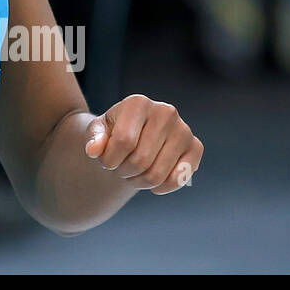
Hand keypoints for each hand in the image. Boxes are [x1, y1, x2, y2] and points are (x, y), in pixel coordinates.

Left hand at [84, 94, 202, 194]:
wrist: (133, 133)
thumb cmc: (113, 131)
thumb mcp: (97, 131)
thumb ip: (94, 138)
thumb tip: (93, 150)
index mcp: (138, 102)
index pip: (124, 142)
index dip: (109, 160)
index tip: (105, 161)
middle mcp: (165, 112)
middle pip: (141, 160)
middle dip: (124, 172)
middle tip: (119, 169)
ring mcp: (183, 129)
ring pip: (157, 173)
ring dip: (139, 182)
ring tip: (133, 173)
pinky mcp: (196, 146)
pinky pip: (179, 178)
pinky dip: (162, 187)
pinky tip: (152, 183)